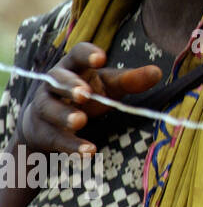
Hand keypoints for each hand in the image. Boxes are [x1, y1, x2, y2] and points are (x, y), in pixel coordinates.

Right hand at [15, 43, 161, 155]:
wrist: (46, 124)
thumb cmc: (87, 96)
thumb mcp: (109, 86)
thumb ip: (130, 80)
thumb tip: (157, 72)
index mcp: (72, 67)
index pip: (76, 54)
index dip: (87, 54)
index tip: (101, 58)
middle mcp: (53, 85)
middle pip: (57, 80)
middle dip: (70, 86)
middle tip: (85, 94)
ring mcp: (43, 108)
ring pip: (48, 109)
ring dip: (65, 115)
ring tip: (81, 122)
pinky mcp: (42, 133)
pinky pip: (55, 138)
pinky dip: (71, 146)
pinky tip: (88, 152)